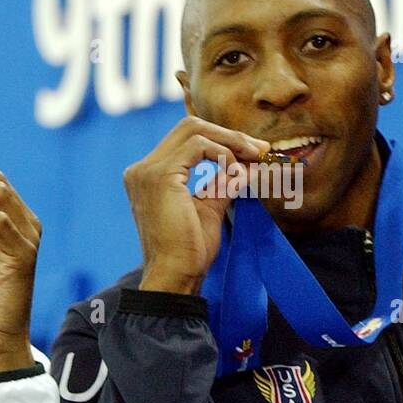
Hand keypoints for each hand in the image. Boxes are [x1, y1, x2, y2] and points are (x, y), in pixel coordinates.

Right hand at [123, 116, 268, 294]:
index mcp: (148, 176)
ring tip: (254, 157)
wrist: (175, 275)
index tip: (253, 152)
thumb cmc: (189, 251)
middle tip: (260, 148)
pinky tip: (235, 171)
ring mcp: (147, 171)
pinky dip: (222, 153)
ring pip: (194, 130)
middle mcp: (142, 169)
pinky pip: (198, 146)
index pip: (186, 140)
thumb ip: (223, 183)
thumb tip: (247, 165)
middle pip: (189, 127)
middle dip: (228, 135)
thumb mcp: (210, 208)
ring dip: (230, 141)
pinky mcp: (160, 176)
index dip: (222, 140)